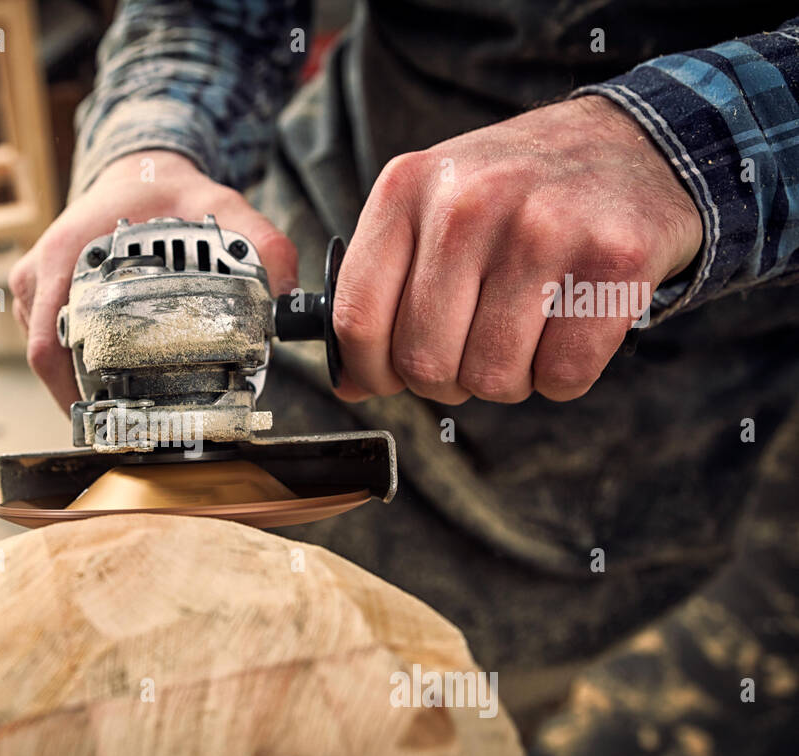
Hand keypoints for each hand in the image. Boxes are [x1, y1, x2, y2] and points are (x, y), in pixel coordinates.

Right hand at [9, 150, 297, 408]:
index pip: (50, 342)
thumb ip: (261, 242)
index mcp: (67, 255)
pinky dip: (75, 363)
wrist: (138, 171)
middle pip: (48, 358)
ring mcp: (36, 287)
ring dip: (76, 383)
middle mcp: (42, 274)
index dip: (69, 390)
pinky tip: (108, 381)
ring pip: (47, 353)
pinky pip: (50, 340)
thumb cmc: (165, 191)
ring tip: (118, 412)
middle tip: (122, 429)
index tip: (105, 417)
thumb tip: (286, 292)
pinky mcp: (42, 295)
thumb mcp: (219, 206)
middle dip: (80, 398)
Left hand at [332, 95, 703, 403]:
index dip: (369, 370)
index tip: (388, 378)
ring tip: (524, 336)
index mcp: (407, 188)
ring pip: (493, 377)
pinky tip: (568, 330)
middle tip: (473, 351)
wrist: (637, 142)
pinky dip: (563, 377)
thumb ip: (384, 286)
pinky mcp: (613, 258)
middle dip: (447, 380)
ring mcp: (543, 228)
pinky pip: (563, 375)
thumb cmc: (520, 191)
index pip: (358, 317)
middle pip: (425, 361)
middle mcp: (469, 203)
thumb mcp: (434, 207)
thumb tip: (349, 382)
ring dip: (507, 380)